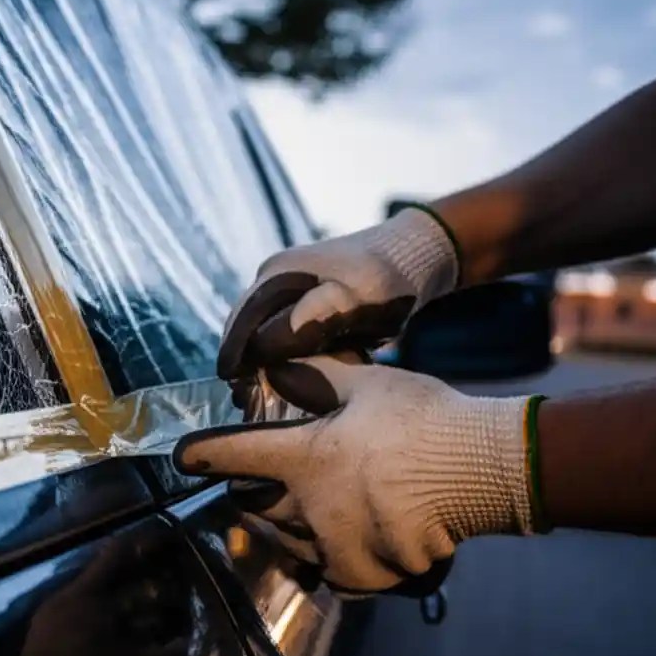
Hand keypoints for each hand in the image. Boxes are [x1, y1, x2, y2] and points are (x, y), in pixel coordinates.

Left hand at [175, 356, 538, 593]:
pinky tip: (348, 530)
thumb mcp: (366, 384)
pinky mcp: (363, 575)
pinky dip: (328, 551)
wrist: (485, 470)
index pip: (233, 456)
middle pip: (253, 503)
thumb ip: (313, 377)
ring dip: (289, 520)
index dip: (201, 454)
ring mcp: (336, 547)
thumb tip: (276, 365)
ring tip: (316, 499)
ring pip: (287, 537)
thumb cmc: (424, 418)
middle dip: (251, 488)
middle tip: (268, 474)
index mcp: (306, 458)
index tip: (184, 456)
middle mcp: (311, 509)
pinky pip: (326, 568)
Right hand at [217, 208, 458, 378]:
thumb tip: (262, 348)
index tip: (235, 392)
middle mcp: (276, 279)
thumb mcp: (353, 298)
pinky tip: (285, 381)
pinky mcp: (309, 302)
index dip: (235, 359)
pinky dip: (280, 357)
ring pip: (263, 332)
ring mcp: (291, 289)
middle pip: (246, 329)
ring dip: (260, 363)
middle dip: (242, 364)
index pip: (242, 324)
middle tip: (241, 402)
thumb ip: (309, 320)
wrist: (420, 254)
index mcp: (278, 275)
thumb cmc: (388, 278)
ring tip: (256, 398)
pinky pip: (284, 332)